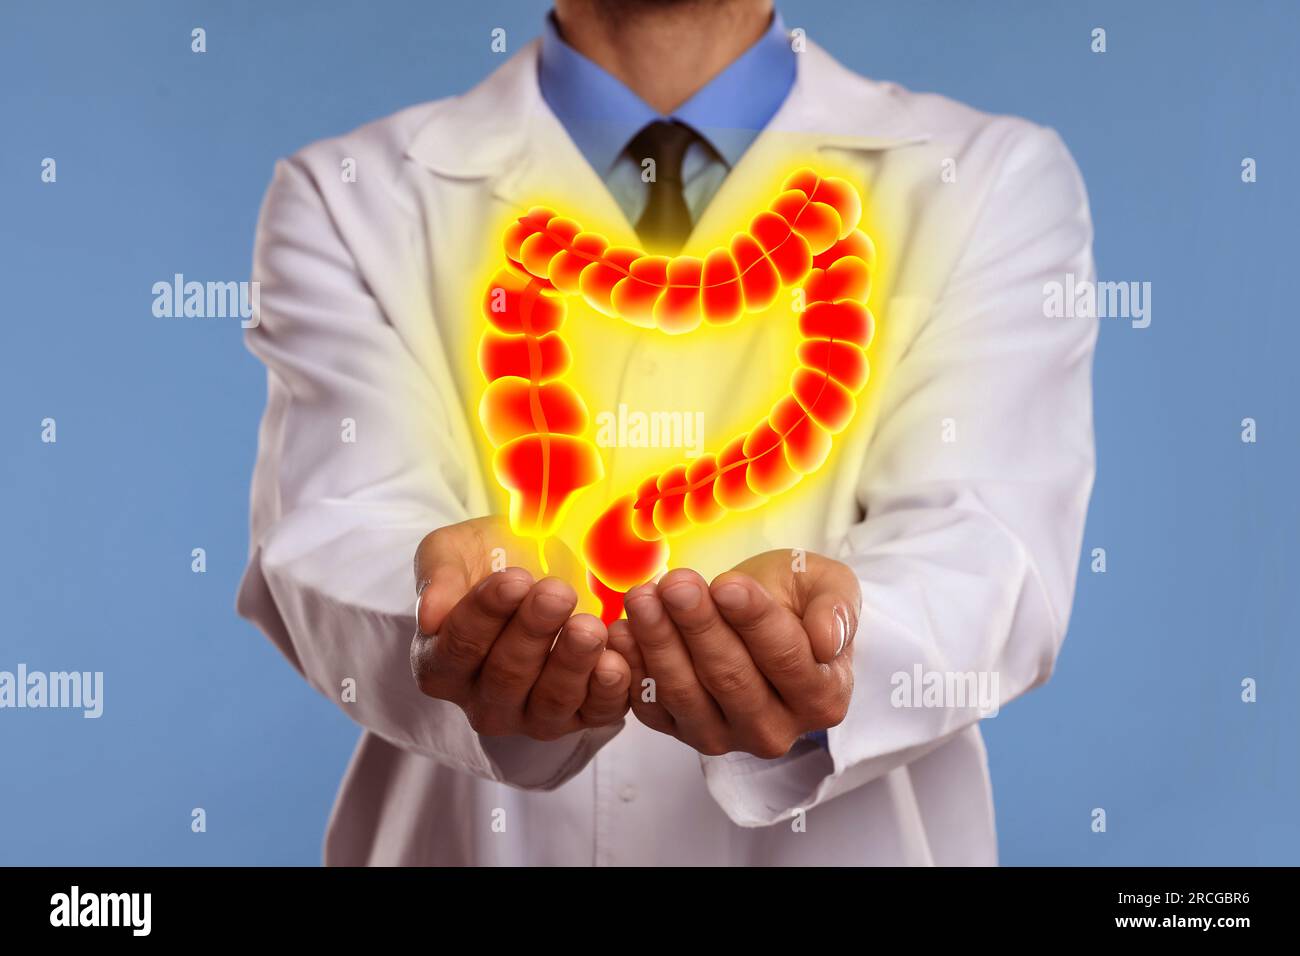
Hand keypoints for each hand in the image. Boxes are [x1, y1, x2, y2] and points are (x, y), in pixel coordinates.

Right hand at [410, 516, 630, 740]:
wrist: (542, 558)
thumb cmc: (491, 557)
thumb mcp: (453, 551)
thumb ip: (438, 577)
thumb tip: (430, 615)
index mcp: (441, 665)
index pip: (459, 648)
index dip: (486, 614)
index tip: (514, 579)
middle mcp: (484, 700)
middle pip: (506, 677)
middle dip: (533, 632)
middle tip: (556, 593)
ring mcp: (533, 713)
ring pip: (551, 702)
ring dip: (571, 663)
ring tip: (588, 626)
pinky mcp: (583, 714)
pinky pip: (596, 714)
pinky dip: (608, 691)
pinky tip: (615, 660)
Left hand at [607, 550, 858, 758]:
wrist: (760, 616)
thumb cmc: (797, 600)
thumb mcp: (828, 586)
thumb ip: (837, 608)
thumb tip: (826, 641)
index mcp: (823, 696)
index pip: (787, 659)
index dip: (755, 621)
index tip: (727, 584)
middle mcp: (776, 730)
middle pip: (732, 679)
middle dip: (698, 627)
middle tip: (675, 584)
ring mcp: (725, 737)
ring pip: (687, 694)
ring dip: (659, 643)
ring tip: (643, 598)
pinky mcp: (681, 732)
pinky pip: (652, 707)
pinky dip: (632, 668)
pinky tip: (620, 630)